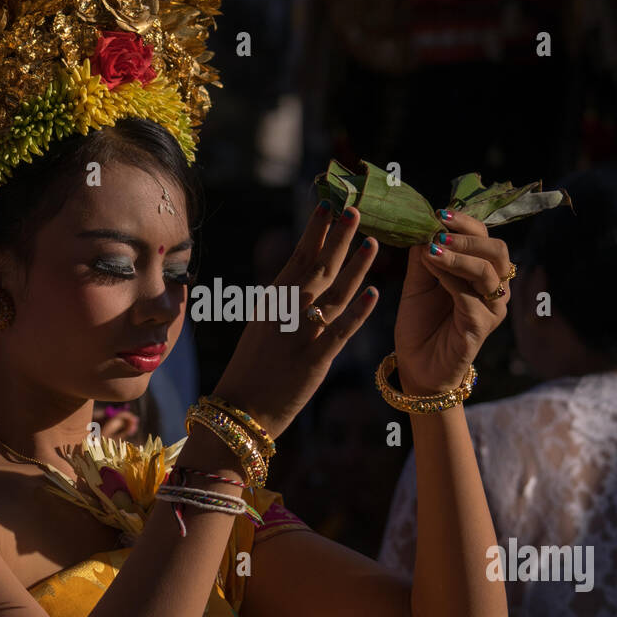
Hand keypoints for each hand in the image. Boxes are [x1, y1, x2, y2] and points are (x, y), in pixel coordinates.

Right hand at [211, 203, 378, 438]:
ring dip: (355, 267)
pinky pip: (340, 332)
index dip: (315, 231)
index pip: (297, 258)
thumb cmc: (251, 368)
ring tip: (372, 242)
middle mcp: (285, 314)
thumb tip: (301, 273)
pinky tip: (375, 293)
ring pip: (334, 294)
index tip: (328, 205)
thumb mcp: (262, 325)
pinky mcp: (314, 361)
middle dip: (337, 238)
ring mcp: (300, 336)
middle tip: (354, 210)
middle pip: (318, 268)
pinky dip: (358, 312)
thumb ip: (283, 300)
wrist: (241, 410)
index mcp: (271, 301)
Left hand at [394, 212, 511, 394]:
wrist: (417, 364)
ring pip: (487, 272)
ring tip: (433, 250)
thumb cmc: (421, 322)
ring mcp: (492, 309)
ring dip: (459, 257)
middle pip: (497, 251)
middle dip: (468, 237)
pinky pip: (470, 298)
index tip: (440, 213)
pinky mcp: (481, 328)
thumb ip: (424, 256)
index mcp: (483, 272)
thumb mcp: (418, 282)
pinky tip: (432, 270)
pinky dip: (450, 280)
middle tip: (440, 232)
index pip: (485, 238)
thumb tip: (425, 226)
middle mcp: (495, 289)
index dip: (466, 223)